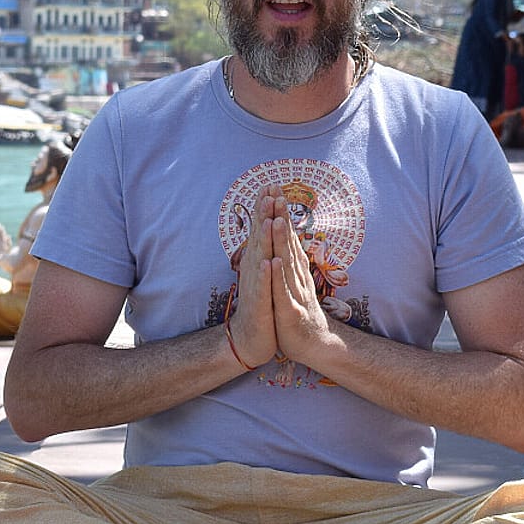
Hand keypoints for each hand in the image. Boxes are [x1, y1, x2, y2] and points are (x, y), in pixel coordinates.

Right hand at [226, 185, 279, 368]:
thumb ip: (265, 250)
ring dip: (263, 238)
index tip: (272, 185)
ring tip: (267, 218)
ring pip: (260, 257)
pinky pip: (262, 288)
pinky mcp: (259, 304)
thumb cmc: (262, 305)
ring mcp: (256, 285)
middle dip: (264, 212)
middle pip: (259, 236)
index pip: (263, 229)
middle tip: (268, 189)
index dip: (266, 207)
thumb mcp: (265, 274)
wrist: (252, 338)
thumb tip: (268, 226)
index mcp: (259, 260)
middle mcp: (255, 268)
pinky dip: (264, 275)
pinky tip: (266, 262)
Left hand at [268, 192, 332, 362]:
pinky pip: (282, 292)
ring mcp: (295, 293)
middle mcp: (297, 276)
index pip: (287, 237)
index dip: (281, 214)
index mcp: (295, 270)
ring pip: (287, 263)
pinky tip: (272, 261)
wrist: (314, 345)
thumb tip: (285, 237)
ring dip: (281, 241)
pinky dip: (277, 276)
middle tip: (277, 194)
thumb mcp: (292, 282)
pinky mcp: (290, 312)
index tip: (274, 191)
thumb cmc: (298, 312)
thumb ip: (290, 259)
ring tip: (275, 219)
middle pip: (288, 244)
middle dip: (281, 218)